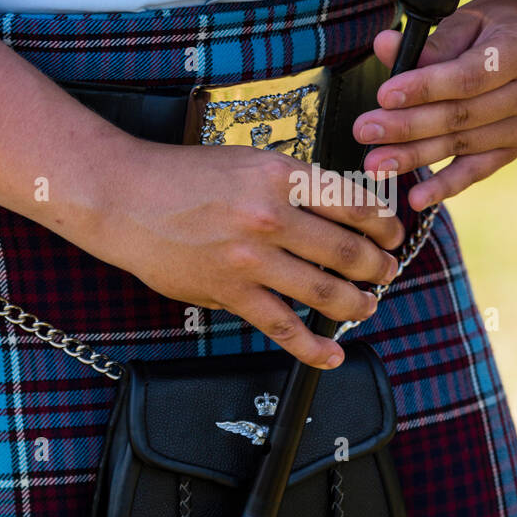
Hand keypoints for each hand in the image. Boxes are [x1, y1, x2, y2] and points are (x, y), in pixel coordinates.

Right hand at [92, 140, 403, 368]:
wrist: (124, 197)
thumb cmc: (183, 176)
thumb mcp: (248, 162)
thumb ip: (292, 185)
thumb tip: (337, 211)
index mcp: (281, 176)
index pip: (353, 203)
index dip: (384, 224)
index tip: (393, 234)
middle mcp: (271, 216)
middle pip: (348, 250)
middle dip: (378, 266)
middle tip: (388, 271)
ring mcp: (251, 258)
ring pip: (324, 291)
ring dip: (356, 303)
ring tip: (367, 305)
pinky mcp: (230, 291)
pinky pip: (282, 326)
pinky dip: (312, 346)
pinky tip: (332, 354)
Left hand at [354, 0, 516, 208]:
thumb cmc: (493, 27)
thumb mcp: (466, 22)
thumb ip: (428, 43)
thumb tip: (383, 46)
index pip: (468, 76)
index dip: (425, 88)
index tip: (383, 96)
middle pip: (462, 116)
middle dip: (408, 127)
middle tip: (365, 132)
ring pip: (463, 144)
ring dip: (415, 156)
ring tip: (375, 163)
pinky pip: (477, 171)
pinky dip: (445, 186)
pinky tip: (416, 199)